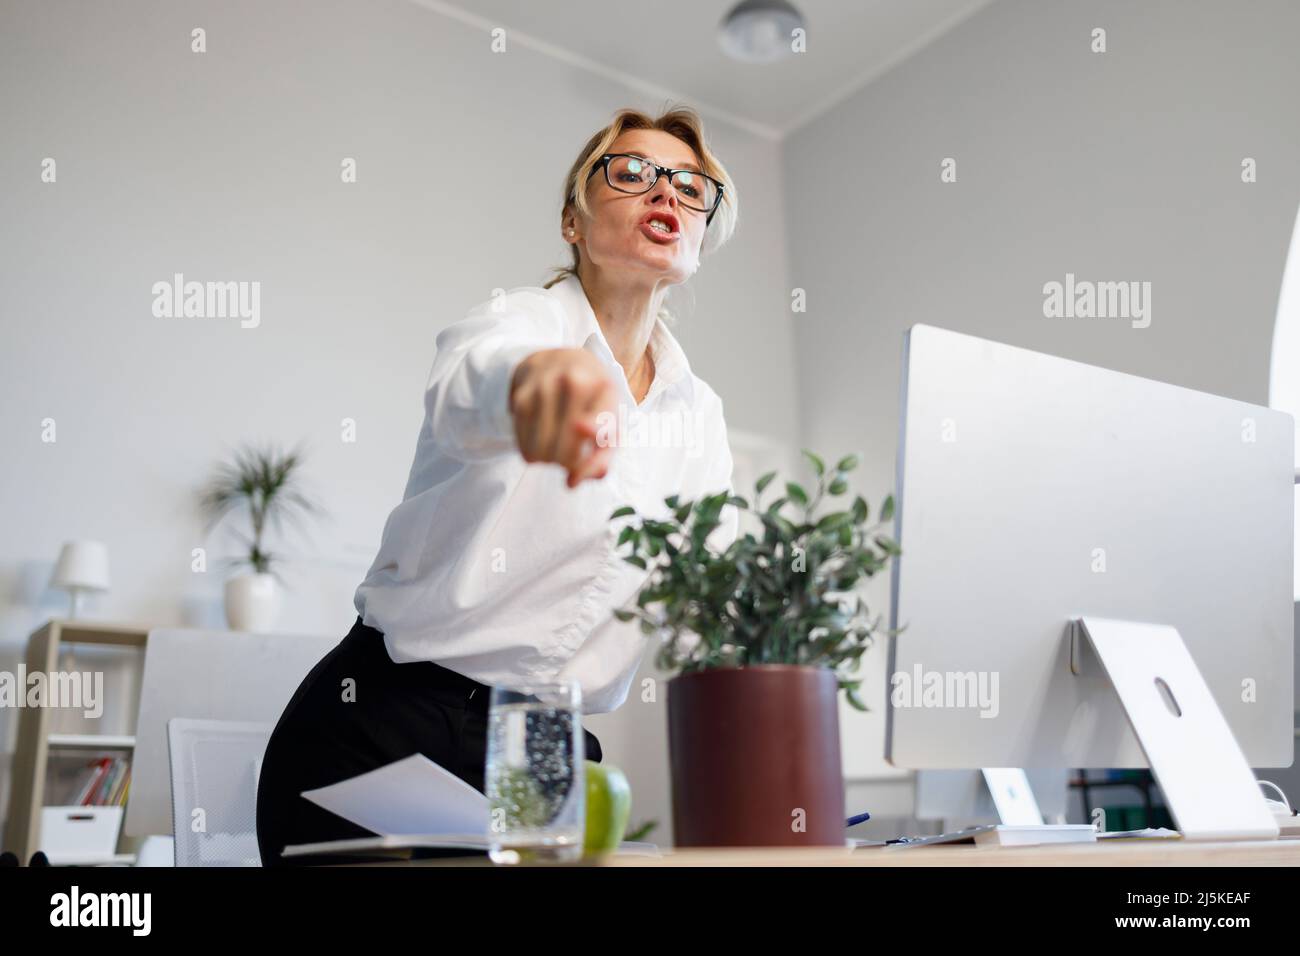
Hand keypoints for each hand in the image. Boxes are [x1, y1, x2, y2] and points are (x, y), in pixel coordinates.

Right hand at [509, 348, 618, 486]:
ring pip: (542, 452)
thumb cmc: (592, 401)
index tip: (579, 427)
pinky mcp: (521, 397)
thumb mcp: (608, 424)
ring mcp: (544, 388)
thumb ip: (601, 458)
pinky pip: (525, 448)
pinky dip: (533, 454)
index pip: (598, 416)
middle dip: (570, 463)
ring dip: (550, 461)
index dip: (591, 425)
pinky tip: (542, 440)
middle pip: (566, 451)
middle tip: (573, 456)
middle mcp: (574, 382)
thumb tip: (571, 482)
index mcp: (605, 388)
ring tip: (558, 447)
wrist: (559, 361)